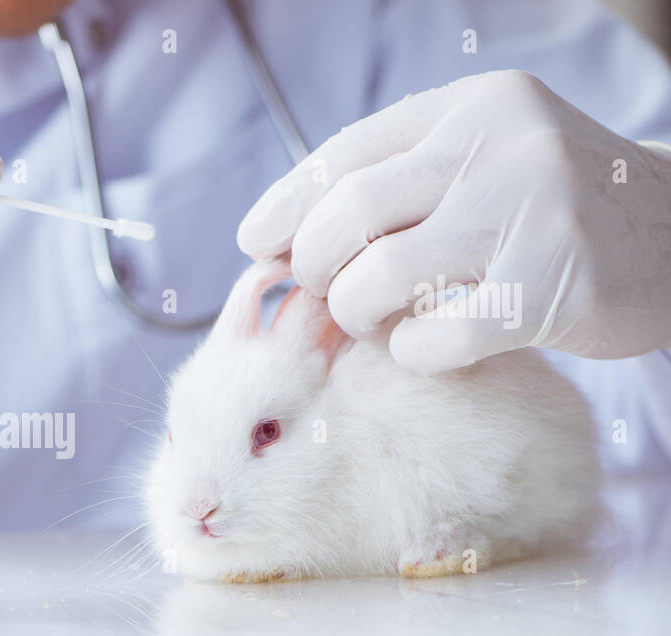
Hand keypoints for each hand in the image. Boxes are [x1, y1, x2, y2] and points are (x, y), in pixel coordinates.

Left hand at [237, 70, 670, 373]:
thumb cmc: (550, 214)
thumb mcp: (479, 168)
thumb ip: (395, 187)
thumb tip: (275, 239)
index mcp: (472, 109)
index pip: (347, 154)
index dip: (287, 205)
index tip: (254, 243)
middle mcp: (502, 145)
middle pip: (349, 215)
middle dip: (315, 266)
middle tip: (326, 292)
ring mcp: (532, 212)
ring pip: (378, 278)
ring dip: (360, 314)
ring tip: (382, 318)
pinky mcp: (554, 288)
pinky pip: (432, 340)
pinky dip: (414, 353)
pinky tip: (432, 344)